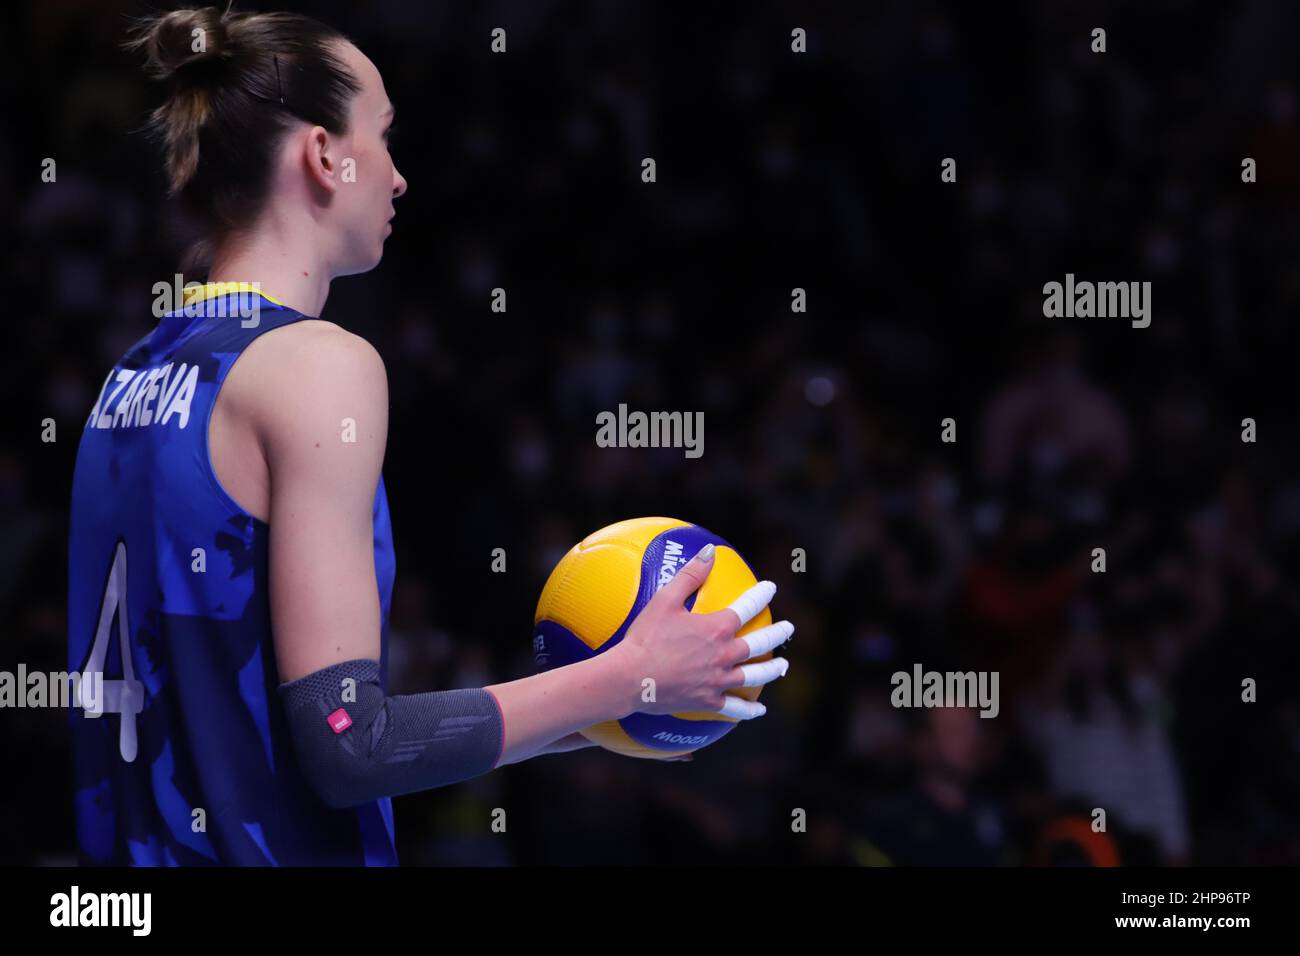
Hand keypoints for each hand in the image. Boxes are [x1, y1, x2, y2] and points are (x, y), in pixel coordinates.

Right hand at [611, 542, 793, 718]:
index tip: (771, 588)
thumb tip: (709, 551)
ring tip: (782, 666)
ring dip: (772, 670)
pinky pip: (735, 708)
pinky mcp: (709, 702)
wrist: (630, 678)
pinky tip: (758, 711)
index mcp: (717, 629)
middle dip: (777, 633)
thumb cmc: (645, 637)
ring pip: (754, 676)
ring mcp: (718, 681)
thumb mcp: (664, 600)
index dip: (761, 595)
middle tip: (788, 628)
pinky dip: (749, 710)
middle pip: (760, 643)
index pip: (747, 608)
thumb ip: (690, 574)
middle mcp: (724, 655)